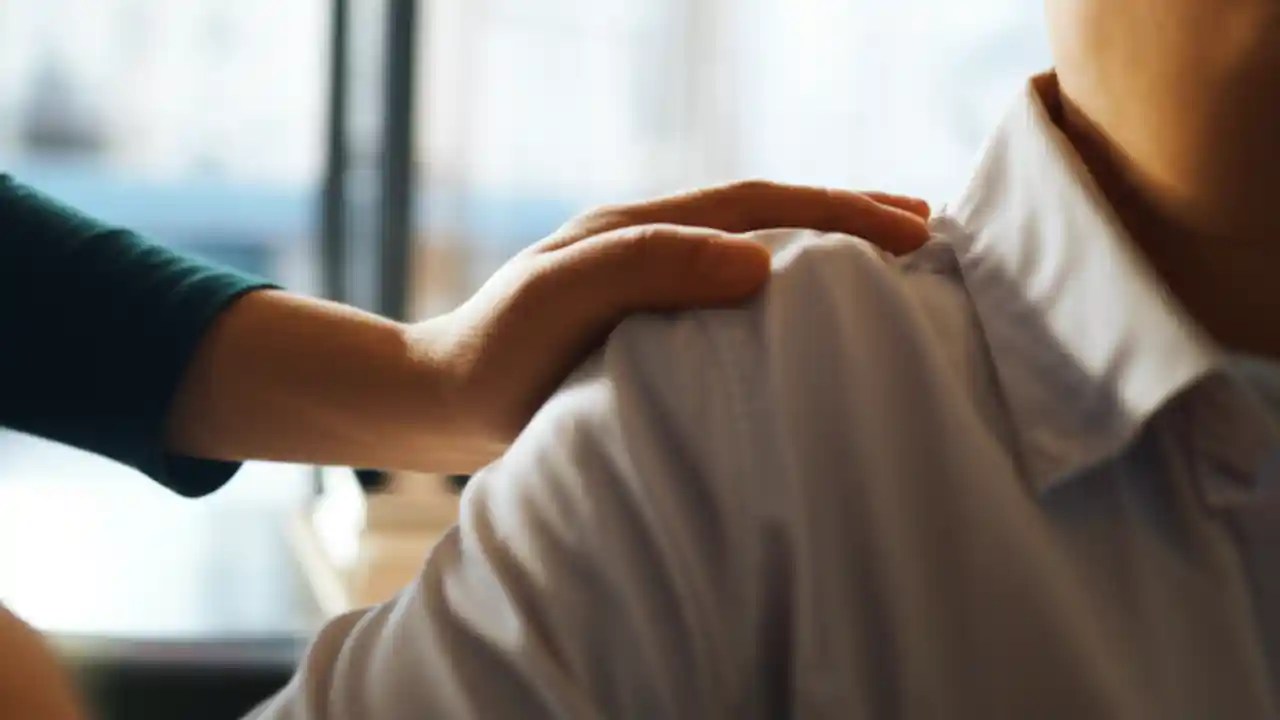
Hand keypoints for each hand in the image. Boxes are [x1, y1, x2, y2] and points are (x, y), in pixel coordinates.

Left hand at [169, 181, 927, 473]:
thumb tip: (761, 261)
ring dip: (823, 248)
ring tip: (891, 257)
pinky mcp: (644, 326)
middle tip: (927, 225)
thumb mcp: (563, 298)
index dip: (839, 210)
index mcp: (640, 229)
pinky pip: (731, 298)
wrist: (436, 398)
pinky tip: (807, 316)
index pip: (760, 204)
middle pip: (768, 213)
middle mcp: (650, 243)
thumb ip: (650, 267)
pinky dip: (784, 293)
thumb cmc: (493, 352)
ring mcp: (648, 282)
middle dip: (848, 213)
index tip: (913, 229)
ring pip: (755, 251)